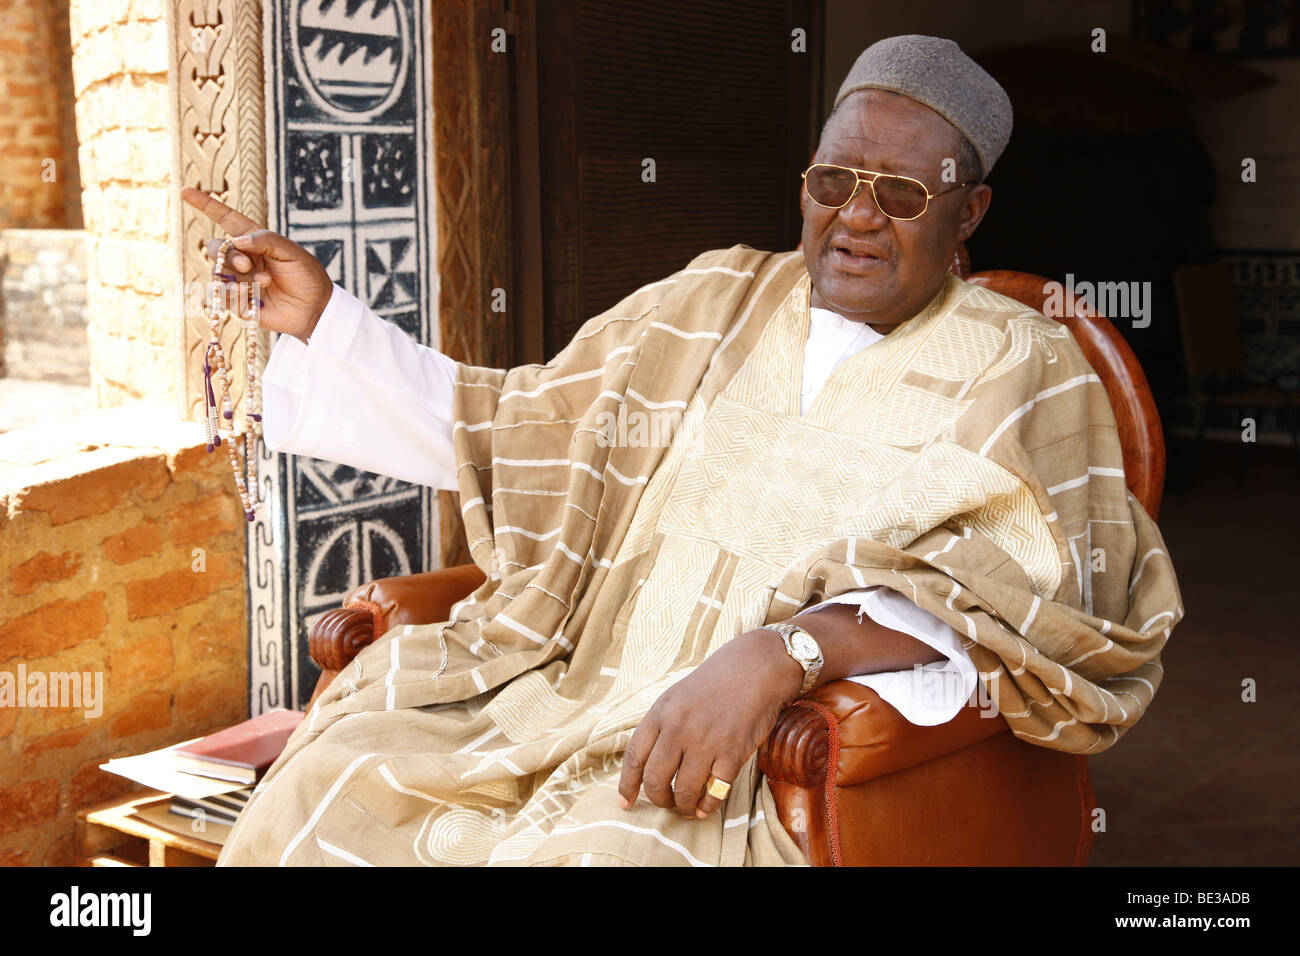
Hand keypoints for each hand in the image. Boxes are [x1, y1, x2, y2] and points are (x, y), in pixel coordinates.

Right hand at [180, 187, 333, 342]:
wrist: (315, 309)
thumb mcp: (292, 252)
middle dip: (228, 254)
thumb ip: (266, 240)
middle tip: (248, 265)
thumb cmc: (307, 277)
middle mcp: (243, 258)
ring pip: (219, 272)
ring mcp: (239, 280)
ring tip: (265, 283)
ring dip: (240, 277)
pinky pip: (223, 294)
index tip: (184, 191)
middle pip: (215, 248)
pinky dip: (235, 293)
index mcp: (255, 240)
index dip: (205, 205)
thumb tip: (236, 240)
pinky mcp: (238, 301)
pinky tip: (254, 296)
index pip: (225, 219)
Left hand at [617, 629, 802, 819]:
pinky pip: (714, 791)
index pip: (635, 757)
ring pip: (683, 790)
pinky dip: (708, 805)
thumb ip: (662, 726)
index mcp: (661, 713)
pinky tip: (706, 806)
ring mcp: (705, 742)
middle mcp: (678, 729)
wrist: (756, 668)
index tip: (625, 802)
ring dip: (683, 806)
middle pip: (655, 779)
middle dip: (658, 799)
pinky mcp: (732, 753)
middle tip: (666, 803)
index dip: (627, 784)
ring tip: (687, 808)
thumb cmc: (716, 682)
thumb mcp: (678, 696)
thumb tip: (649, 762)